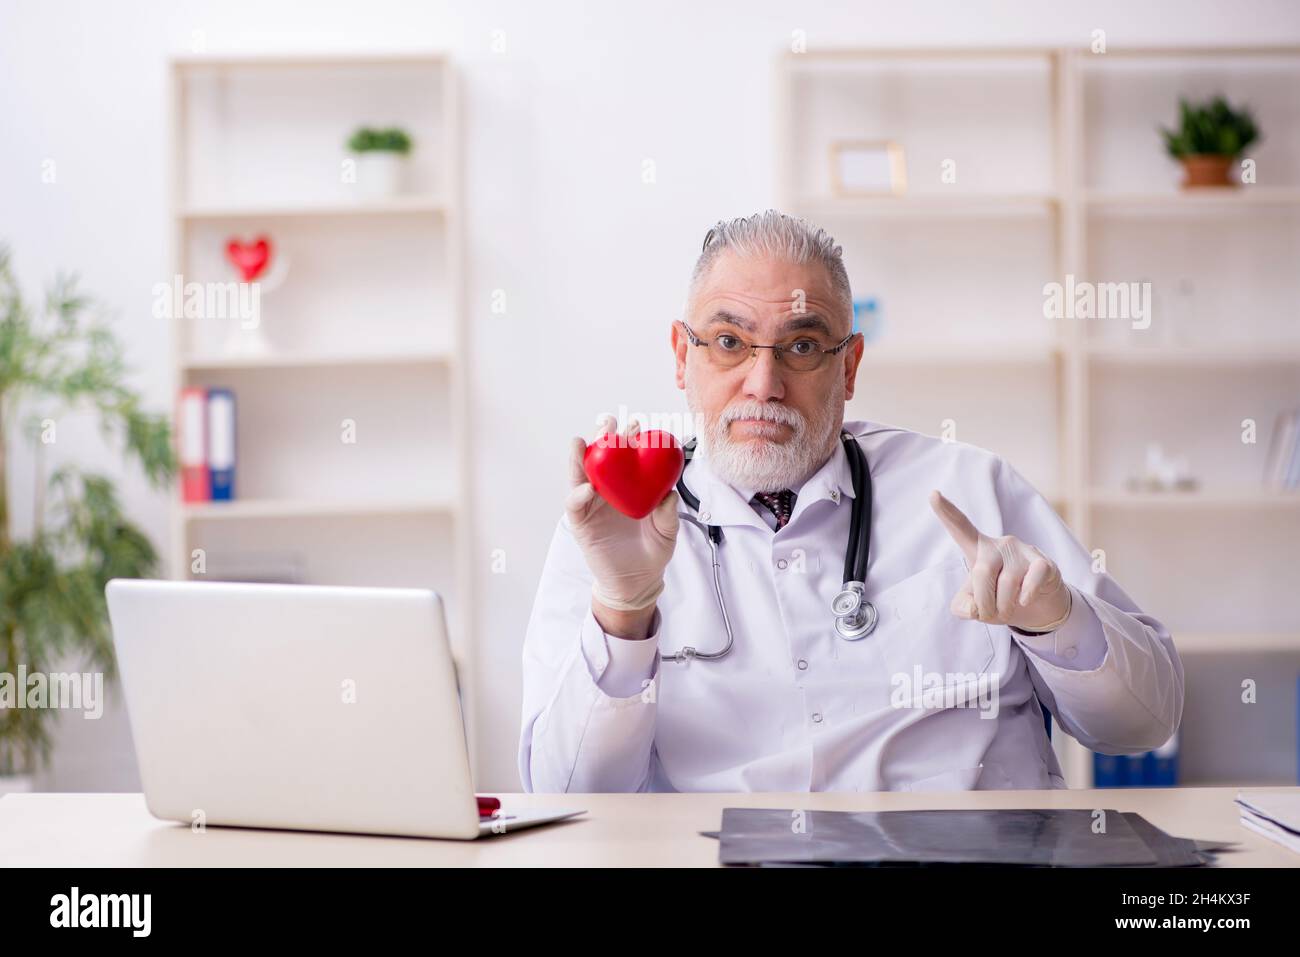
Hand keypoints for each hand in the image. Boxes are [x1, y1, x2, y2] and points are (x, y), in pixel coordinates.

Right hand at [566, 418, 678, 616]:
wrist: (636, 583)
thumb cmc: (651, 553)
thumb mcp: (667, 533)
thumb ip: (669, 514)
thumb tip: (669, 495)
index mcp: (627, 488)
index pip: (625, 458)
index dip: (629, 439)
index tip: (638, 426)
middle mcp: (607, 492)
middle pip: (600, 459)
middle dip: (602, 438)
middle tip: (608, 423)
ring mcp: (591, 506)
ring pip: (580, 476)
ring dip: (579, 458)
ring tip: (581, 443)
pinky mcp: (581, 524)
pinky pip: (575, 505)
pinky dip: (578, 494)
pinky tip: (588, 488)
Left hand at [928, 489, 1070, 631]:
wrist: (1038, 604)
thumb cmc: (999, 597)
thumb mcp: (975, 604)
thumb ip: (963, 606)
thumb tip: (973, 609)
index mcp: (977, 548)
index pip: (960, 527)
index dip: (946, 512)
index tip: (933, 494)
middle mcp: (999, 544)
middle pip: (981, 572)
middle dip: (984, 602)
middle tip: (989, 615)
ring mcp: (1022, 551)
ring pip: (1006, 584)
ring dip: (1003, 608)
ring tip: (1007, 610)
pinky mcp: (1043, 563)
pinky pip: (1031, 581)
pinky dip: (1025, 596)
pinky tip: (1025, 600)